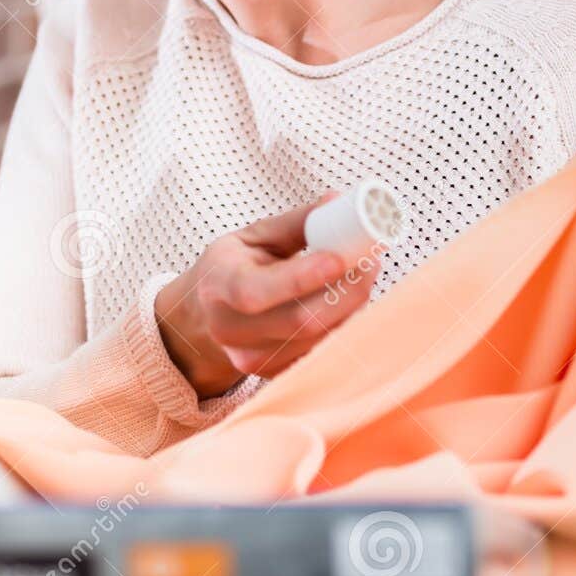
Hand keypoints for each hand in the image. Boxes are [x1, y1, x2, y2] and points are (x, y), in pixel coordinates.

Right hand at [154, 192, 384, 397]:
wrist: (205, 317)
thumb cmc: (231, 268)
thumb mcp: (252, 238)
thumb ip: (296, 222)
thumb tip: (337, 201)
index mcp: (219, 287)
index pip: (257, 292)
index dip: (302, 278)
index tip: (340, 258)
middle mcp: (231, 331)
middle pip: (299, 322)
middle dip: (345, 292)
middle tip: (370, 262)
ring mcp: (251, 359)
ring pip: (317, 339)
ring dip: (351, 308)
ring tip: (362, 277)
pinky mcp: (273, 374)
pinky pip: (319, 353)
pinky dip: (342, 326)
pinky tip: (347, 303)